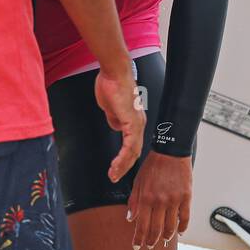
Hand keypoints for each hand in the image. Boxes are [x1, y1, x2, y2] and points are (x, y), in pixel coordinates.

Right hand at [94, 67, 145, 181]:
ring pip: (133, 151)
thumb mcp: (110, 107)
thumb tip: (115, 127)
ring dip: (122, 166)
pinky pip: (128, 145)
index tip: (115, 168)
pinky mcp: (131, 122)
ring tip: (113, 175)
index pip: (132, 144)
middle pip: (134, 151)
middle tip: (114, 177)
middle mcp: (138, 123)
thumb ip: (114, 118)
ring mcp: (136, 123)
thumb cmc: (112, 84)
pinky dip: (122, 158)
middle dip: (124, 166)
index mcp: (133, 120)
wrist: (114, 72)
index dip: (125, 158)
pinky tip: (115, 166)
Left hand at [127, 151, 191, 249]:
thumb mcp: (138, 181)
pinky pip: (185, 217)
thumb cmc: (153, 165)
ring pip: (171, 226)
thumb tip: (130, 218)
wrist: (171, 151)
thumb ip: (134, 201)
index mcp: (146, 198)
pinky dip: (182, 227)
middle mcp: (160, 201)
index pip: (142, 225)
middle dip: (152, 241)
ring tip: (164, 240)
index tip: (137, 246)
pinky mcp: (186, 197)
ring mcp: (174, 200)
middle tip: (150, 246)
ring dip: (167, 236)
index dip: (139, 239)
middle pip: (156, 229)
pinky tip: (179, 232)